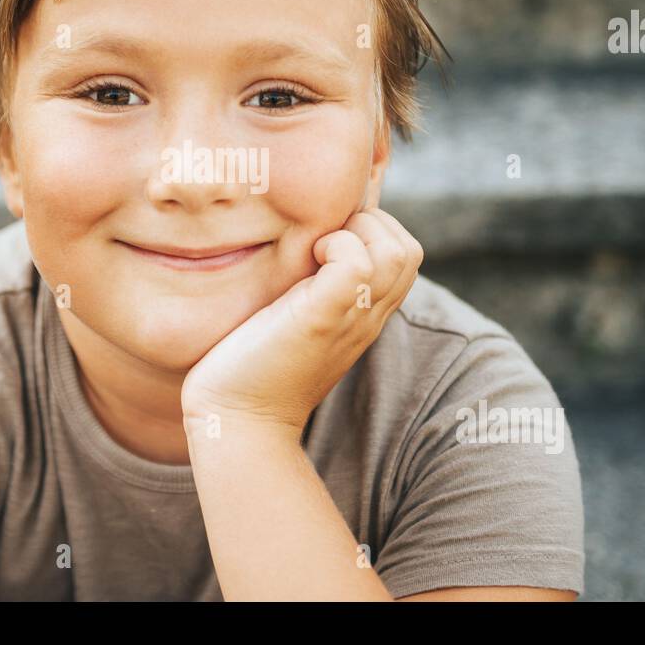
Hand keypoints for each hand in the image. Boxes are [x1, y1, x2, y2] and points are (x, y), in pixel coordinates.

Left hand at [180, 206, 422, 436]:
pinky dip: (335, 245)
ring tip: (317, 249)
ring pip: (397, 251)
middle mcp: (366, 317)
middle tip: (323, 239)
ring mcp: (349, 318)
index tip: (327, 237)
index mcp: (363, 316)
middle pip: (409, 250)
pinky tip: (306, 262)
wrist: (236, 420)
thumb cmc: (251, 367)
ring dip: (356, 231)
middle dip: (369, 223)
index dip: (372, 230)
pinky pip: (357, 262)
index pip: (404, 257)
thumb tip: (299, 249)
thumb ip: (310, 291)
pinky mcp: (322, 318)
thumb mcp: (295, 319)